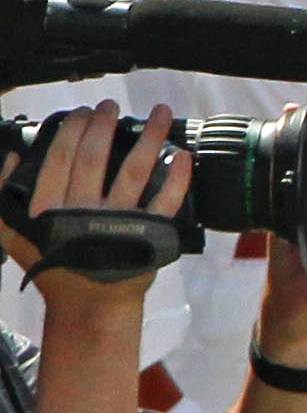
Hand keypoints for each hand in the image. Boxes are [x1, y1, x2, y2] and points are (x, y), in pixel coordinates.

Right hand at [0, 103, 188, 315]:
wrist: (90, 306)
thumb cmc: (55, 266)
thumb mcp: (15, 235)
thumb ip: (5, 196)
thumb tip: (12, 157)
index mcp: (49, 211)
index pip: (60, 159)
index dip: (72, 130)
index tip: (82, 112)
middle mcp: (83, 213)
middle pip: (94, 157)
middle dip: (104, 124)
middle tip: (111, 106)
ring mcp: (118, 223)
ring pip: (134, 170)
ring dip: (149, 137)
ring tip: (161, 112)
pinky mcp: (149, 235)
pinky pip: (166, 201)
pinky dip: (177, 177)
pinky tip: (182, 154)